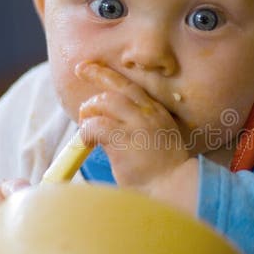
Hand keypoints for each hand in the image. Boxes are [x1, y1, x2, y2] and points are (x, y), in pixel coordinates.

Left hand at [76, 62, 189, 189]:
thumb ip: (143, 129)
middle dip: (95, 76)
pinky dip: (87, 132)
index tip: (90, 67)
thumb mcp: (161, 141)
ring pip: (104, 103)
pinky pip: (96, 126)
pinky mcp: (123, 140)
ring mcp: (136, 125)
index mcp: (157, 113)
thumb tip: (117, 127)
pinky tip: (88, 143)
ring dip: (89, 112)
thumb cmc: (165, 172)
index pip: (130, 87)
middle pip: (116, 88)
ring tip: (85, 125)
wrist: (174, 187)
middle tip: (80, 72)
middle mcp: (148, 114)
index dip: (108, 74)